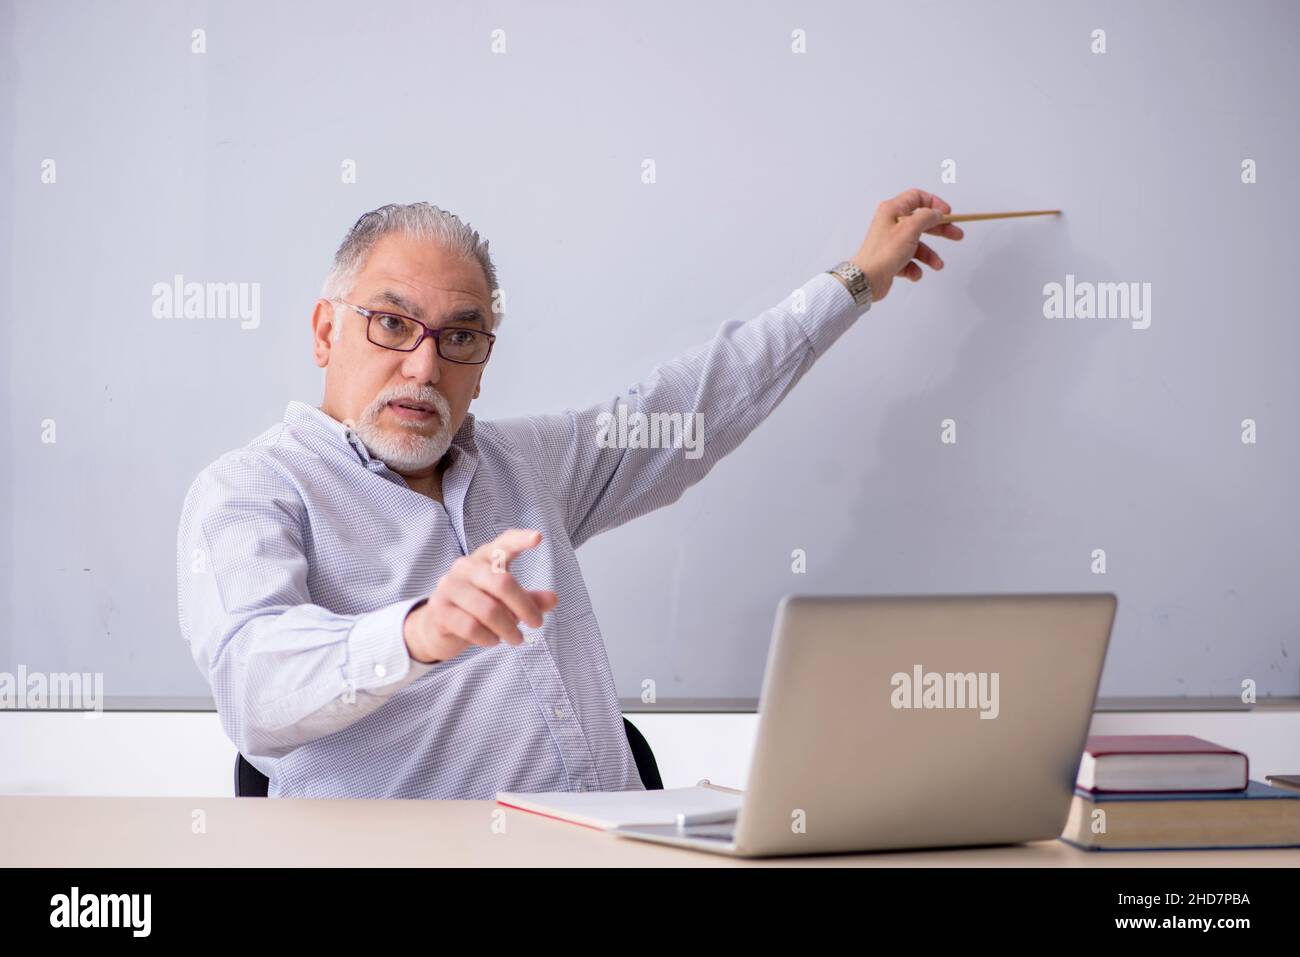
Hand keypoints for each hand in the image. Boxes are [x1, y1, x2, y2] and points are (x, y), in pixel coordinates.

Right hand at [403, 528, 558, 663]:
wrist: (439, 626)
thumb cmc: (479, 606)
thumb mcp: (506, 601)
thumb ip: (529, 599)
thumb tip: (553, 599)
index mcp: (485, 557)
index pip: (503, 544)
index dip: (520, 540)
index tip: (538, 538)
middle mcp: (465, 566)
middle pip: (502, 583)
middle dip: (524, 607)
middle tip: (537, 625)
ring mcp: (449, 586)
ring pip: (488, 609)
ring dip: (508, 628)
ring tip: (517, 639)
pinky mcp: (439, 609)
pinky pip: (470, 626)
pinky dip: (488, 637)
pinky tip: (494, 641)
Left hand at [849, 188, 963, 302]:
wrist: (867, 279)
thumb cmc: (884, 252)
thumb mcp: (910, 228)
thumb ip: (927, 217)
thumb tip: (936, 213)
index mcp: (892, 210)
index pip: (916, 197)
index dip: (934, 203)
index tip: (948, 212)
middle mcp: (891, 224)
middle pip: (921, 222)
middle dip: (940, 230)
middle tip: (957, 235)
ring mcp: (891, 242)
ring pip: (917, 245)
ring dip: (929, 255)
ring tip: (937, 265)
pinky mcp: (891, 259)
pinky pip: (909, 261)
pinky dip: (915, 267)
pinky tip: (914, 273)